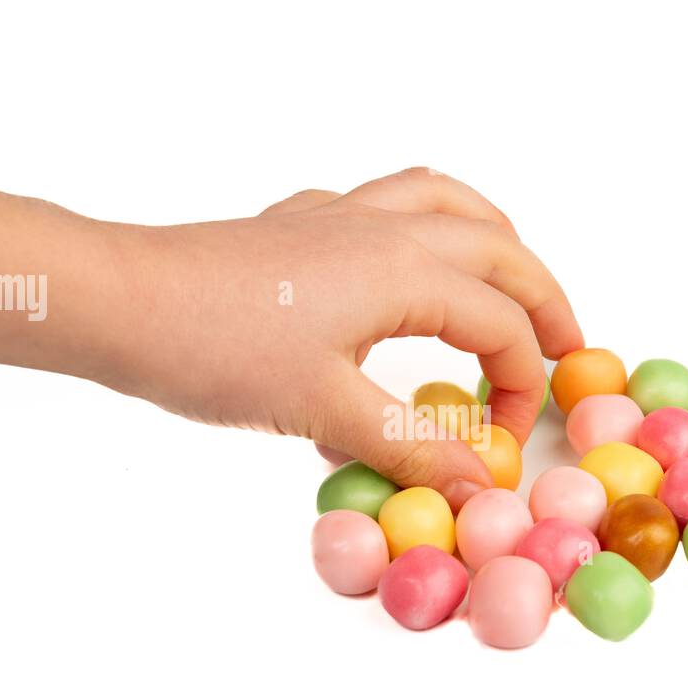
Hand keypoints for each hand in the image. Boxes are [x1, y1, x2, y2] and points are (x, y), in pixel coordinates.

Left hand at [101, 168, 582, 507]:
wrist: (119, 301)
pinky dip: (425, 225)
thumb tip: (479, 485)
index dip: (520, 386)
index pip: (500, 326)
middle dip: (542, 299)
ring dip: (495, 242)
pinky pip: (388, 203)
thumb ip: (412, 445)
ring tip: (514, 280)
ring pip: (447, 204)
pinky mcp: (299, 224)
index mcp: (406, 269)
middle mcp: (385, 227)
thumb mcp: (325, 409)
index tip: (503, 443)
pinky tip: (406, 263)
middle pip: (498, 250)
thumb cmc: (216, 348)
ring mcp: (340, 216)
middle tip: (568, 345)